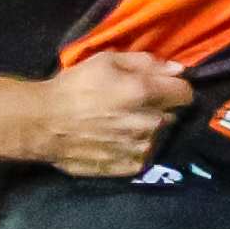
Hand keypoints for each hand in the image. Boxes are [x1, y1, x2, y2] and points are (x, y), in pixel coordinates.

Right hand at [32, 52, 191, 176]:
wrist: (44, 124)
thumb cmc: (74, 87)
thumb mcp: (106, 61)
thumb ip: (145, 62)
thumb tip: (177, 69)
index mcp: (144, 93)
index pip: (185, 93)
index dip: (175, 87)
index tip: (161, 86)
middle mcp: (148, 123)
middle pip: (172, 115)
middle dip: (159, 107)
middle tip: (133, 102)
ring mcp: (139, 149)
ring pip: (158, 136)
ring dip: (146, 128)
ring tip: (120, 123)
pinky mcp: (128, 167)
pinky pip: (144, 156)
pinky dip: (135, 147)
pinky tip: (115, 139)